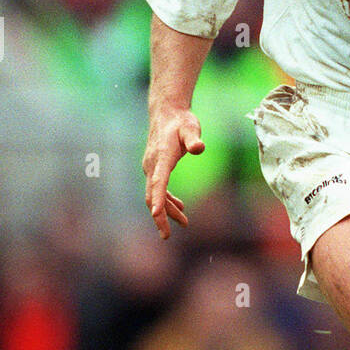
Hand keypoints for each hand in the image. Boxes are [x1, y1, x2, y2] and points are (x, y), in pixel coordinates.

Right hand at [142, 107, 203, 238]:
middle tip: (167, 236)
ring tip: (184, 222)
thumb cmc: (181, 121)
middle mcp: (152, 165)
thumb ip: (193, 138)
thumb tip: (198, 148)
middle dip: (159, 217)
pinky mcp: (155, 168)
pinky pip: (158, 189)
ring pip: (155, 195)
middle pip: (152, 196)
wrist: (167, 113)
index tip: (157, 215)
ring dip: (167, 211)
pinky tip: (180, 207)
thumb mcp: (191, 128)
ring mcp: (151, 168)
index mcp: (161, 158)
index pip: (158, 182)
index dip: (159, 199)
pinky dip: (167, 200)